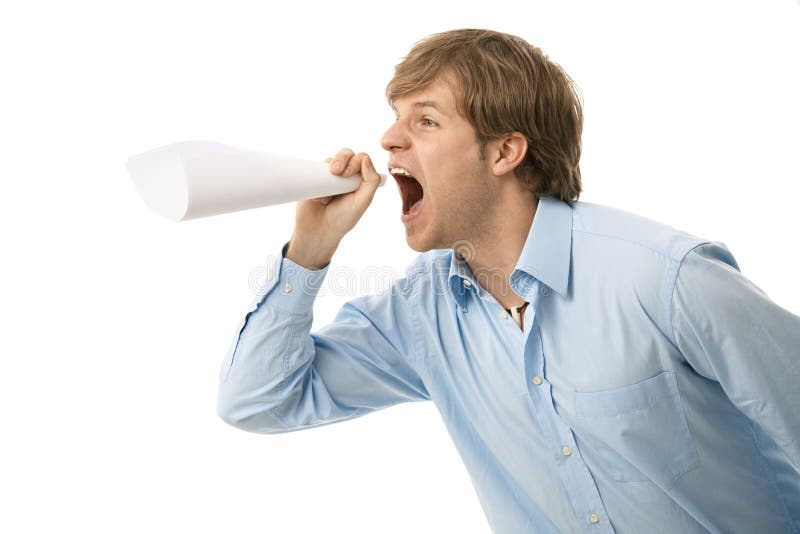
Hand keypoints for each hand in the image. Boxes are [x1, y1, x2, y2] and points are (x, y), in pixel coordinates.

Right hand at [286, 148, 381, 269]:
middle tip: (336, 172)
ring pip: (332, 158)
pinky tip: (318, 193)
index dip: (356, 163)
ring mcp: (331, 177)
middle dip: (342, 159)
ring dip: (331, 165)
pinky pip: (317, 168)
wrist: (318, 230)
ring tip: (329, 178)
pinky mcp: (316, 179)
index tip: (349, 176)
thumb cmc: (343, 219)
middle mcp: (347, 176)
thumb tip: (366, 158)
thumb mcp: (362, 202)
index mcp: (361, 180)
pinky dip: (317, 176)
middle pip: (348, 154)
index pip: (362, 159)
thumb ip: (370, 181)